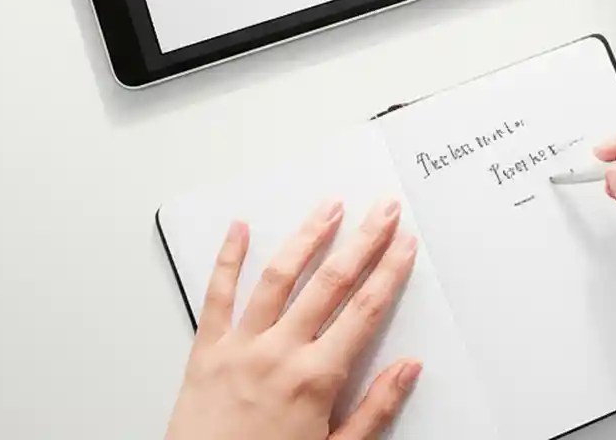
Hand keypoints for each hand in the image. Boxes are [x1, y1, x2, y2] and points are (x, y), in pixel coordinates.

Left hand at [166, 199, 421, 439]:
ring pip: (278, 278)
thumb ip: (376, 408)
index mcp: (316, 378)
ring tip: (328, 208)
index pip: (365, 310)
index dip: (390, 272)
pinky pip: (217, 295)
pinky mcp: (205, 351)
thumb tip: (409, 368)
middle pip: (331, 282)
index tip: (406, 245)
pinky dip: (227, 258)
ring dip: (307, 237)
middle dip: (363, 241)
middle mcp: (279, 353)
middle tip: (383, 210)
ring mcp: (240, 346)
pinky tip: (239, 229)